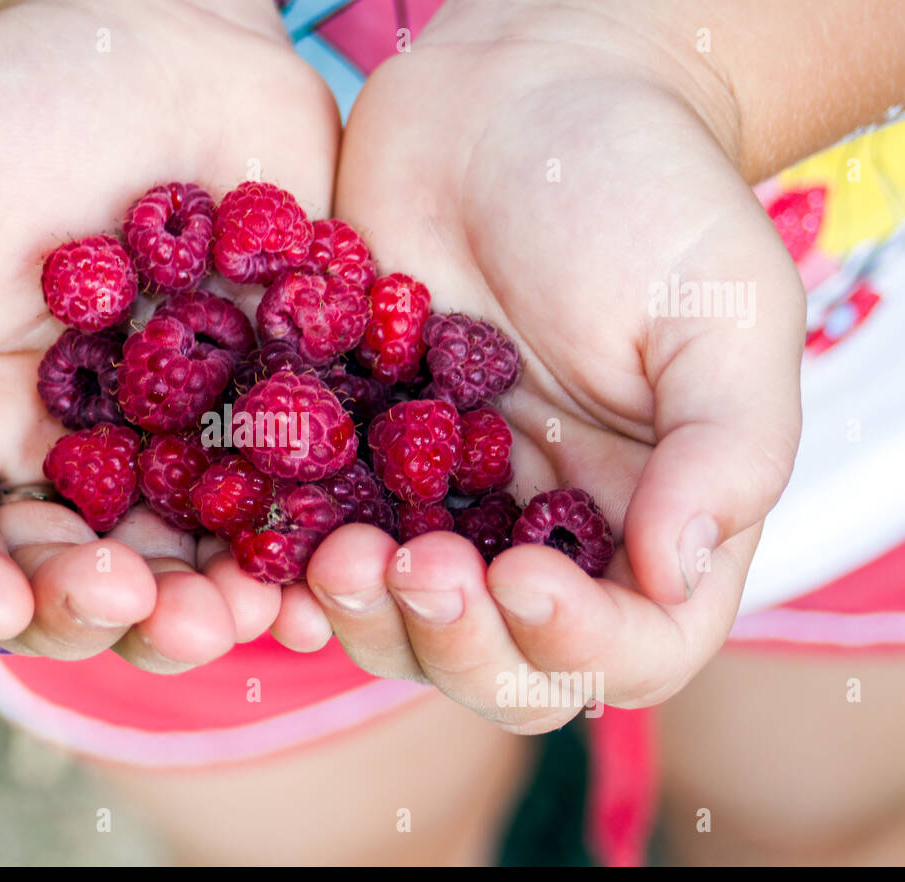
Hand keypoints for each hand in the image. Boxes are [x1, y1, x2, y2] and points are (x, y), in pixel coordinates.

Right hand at [0, 0, 339, 665]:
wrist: (166, 45)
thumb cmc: (12, 98)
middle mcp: (56, 456)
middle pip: (63, 575)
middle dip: (96, 611)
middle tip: (141, 609)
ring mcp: (164, 451)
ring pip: (176, 567)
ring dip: (203, 608)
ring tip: (240, 612)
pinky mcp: (259, 426)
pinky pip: (279, 512)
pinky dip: (295, 556)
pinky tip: (319, 583)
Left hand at [297, 0, 803, 729]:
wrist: (506, 101)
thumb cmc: (637, 186)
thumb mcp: (718, 307)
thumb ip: (726, 448)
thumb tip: (679, 575)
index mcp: (648, 513)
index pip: (635, 644)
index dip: (579, 643)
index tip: (522, 576)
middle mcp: (542, 530)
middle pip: (503, 666)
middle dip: (454, 644)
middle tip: (414, 565)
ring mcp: (439, 503)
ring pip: (400, 629)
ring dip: (366, 618)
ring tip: (337, 550)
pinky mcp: (352, 459)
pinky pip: (315, 546)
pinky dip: (291, 570)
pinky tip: (271, 546)